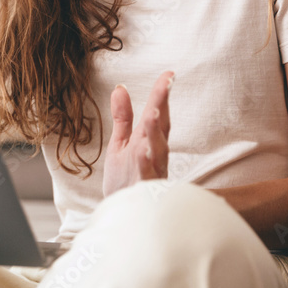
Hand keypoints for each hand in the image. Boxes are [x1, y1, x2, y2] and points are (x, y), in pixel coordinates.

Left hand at [101, 71, 173, 198]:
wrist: (123, 213)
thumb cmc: (125, 178)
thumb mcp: (121, 143)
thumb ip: (123, 117)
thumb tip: (120, 88)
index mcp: (149, 140)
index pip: (158, 113)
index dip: (162, 94)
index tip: (168, 74)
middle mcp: (154, 153)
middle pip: (161, 127)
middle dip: (163, 106)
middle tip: (165, 84)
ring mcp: (151, 171)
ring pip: (156, 150)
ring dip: (154, 131)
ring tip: (152, 113)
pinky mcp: (144, 188)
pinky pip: (146, 175)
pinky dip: (145, 162)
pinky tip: (141, 150)